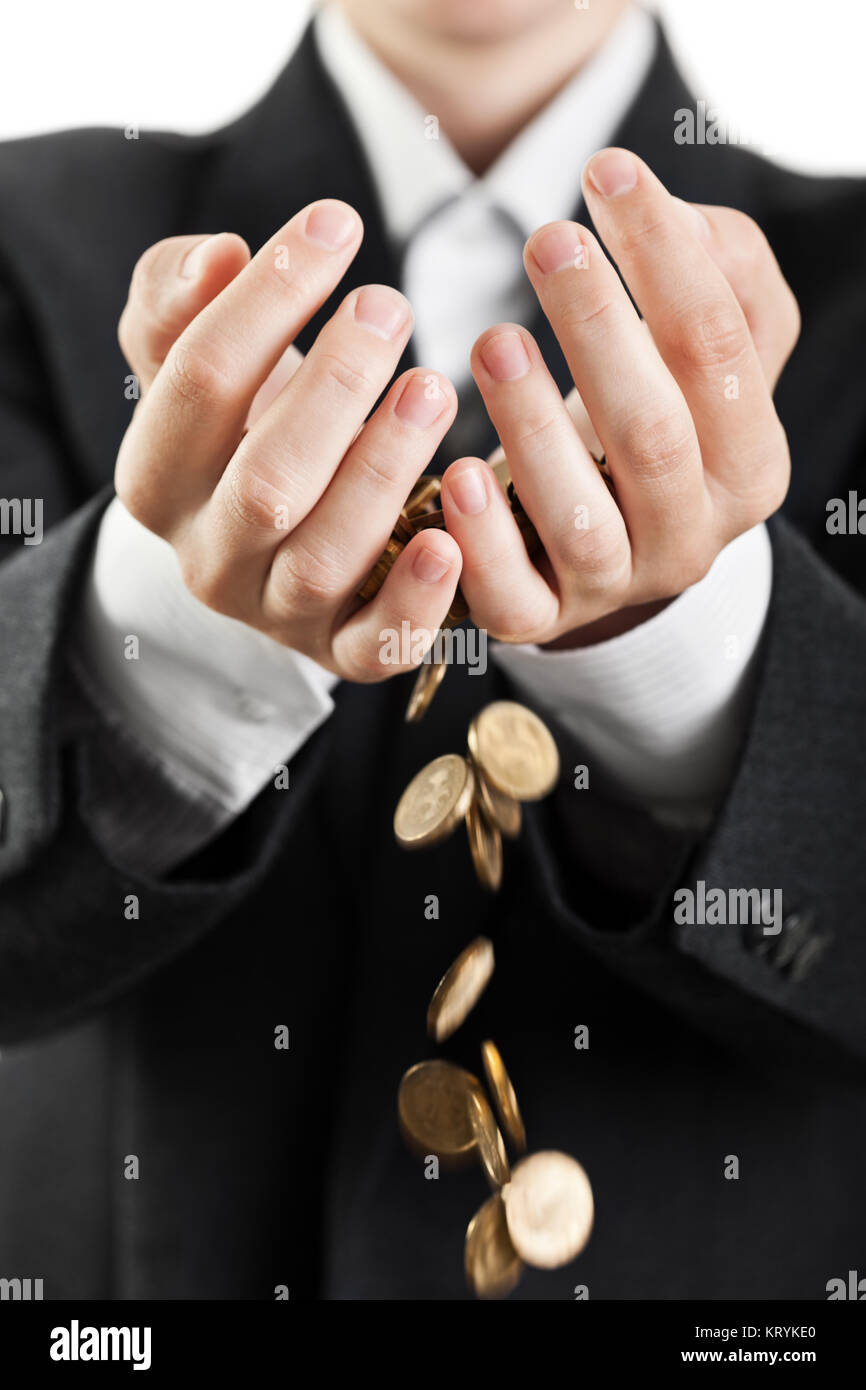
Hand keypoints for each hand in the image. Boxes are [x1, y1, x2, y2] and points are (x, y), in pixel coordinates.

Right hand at [115, 200, 461, 680]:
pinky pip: (376, 645)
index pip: (197, 382)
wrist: (281, 531)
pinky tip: (451, 538)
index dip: (266, 297)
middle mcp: (209, 557)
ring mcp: (279, 612)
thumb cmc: (251, 420)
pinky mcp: (347, 651)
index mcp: (157, 478)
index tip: (338, 220)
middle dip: (332, 389)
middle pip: (265, 480)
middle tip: (390, 305)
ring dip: (383, 470)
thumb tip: (214, 254)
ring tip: (434, 388)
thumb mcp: (196, 355)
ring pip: (325, 557)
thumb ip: (179, 297)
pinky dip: (416, 598)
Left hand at [440, 148, 799, 647]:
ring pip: (580, 518)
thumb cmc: (649, 412)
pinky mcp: (541, 619)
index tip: (605, 171)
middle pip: (652, 432)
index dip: (666, 258)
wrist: (603, 534)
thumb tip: (669, 217)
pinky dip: (481, 542)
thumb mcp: (705, 346)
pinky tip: (454, 472)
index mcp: (750, 460)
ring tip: (492, 342)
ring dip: (532, 428)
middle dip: (599, 330)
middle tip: (546, 240)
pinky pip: (513, 601)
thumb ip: (717, 270)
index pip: (720, 349)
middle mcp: (693, 533)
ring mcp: (616, 584)